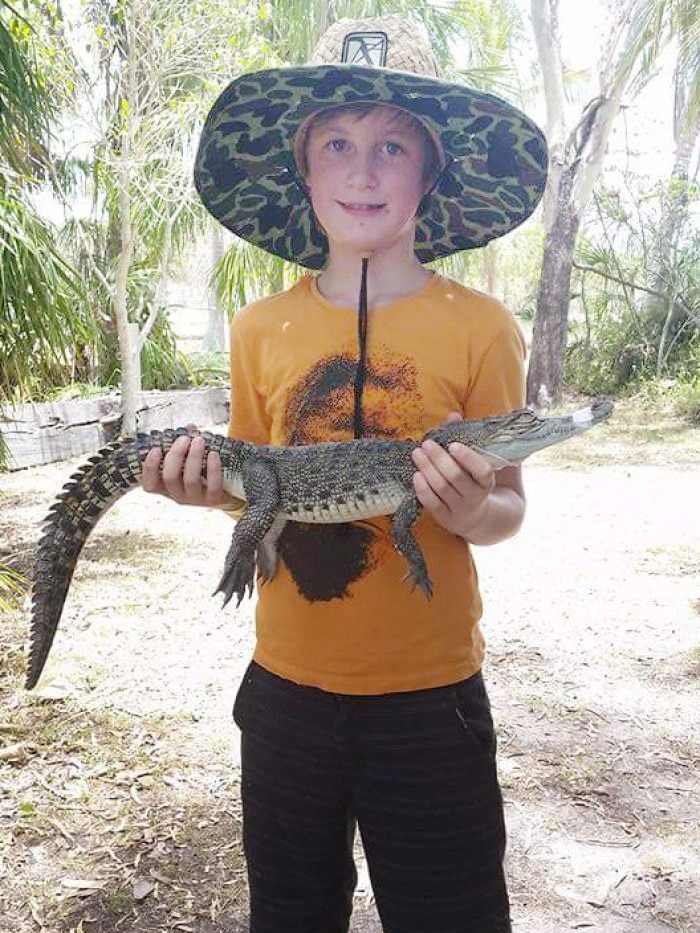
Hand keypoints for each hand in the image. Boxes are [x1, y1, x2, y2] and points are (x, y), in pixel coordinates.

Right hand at [140, 424, 228, 507]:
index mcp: (166, 486)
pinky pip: (212, 485)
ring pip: (190, 480)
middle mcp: (177, 495)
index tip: (155, 449)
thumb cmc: (201, 472)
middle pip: (170, 477)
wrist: (226, 490)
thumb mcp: (188, 460)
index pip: (149, 484)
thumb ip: (186, 444)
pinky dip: (212, 468)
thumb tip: (188, 427)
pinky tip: (213, 454)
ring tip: (199, 440)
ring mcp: (195, 499)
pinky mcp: (214, 499)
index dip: (149, 468)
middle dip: (176, 455)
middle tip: (184, 439)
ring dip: (194, 457)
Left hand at [411, 412, 495, 538]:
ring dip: (428, 469)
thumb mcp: (474, 462)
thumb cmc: (472, 480)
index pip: (482, 470)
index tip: (453, 444)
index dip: (468, 458)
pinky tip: (416, 475)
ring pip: (442, 488)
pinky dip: (423, 489)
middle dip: (439, 459)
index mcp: (487, 482)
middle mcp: (475, 497)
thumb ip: (464, 437)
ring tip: (417, 454)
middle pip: (456, 477)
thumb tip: (453, 415)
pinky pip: (432, 504)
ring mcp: (460, 509)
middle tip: (427, 444)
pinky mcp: (445, 518)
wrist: (475, 516)